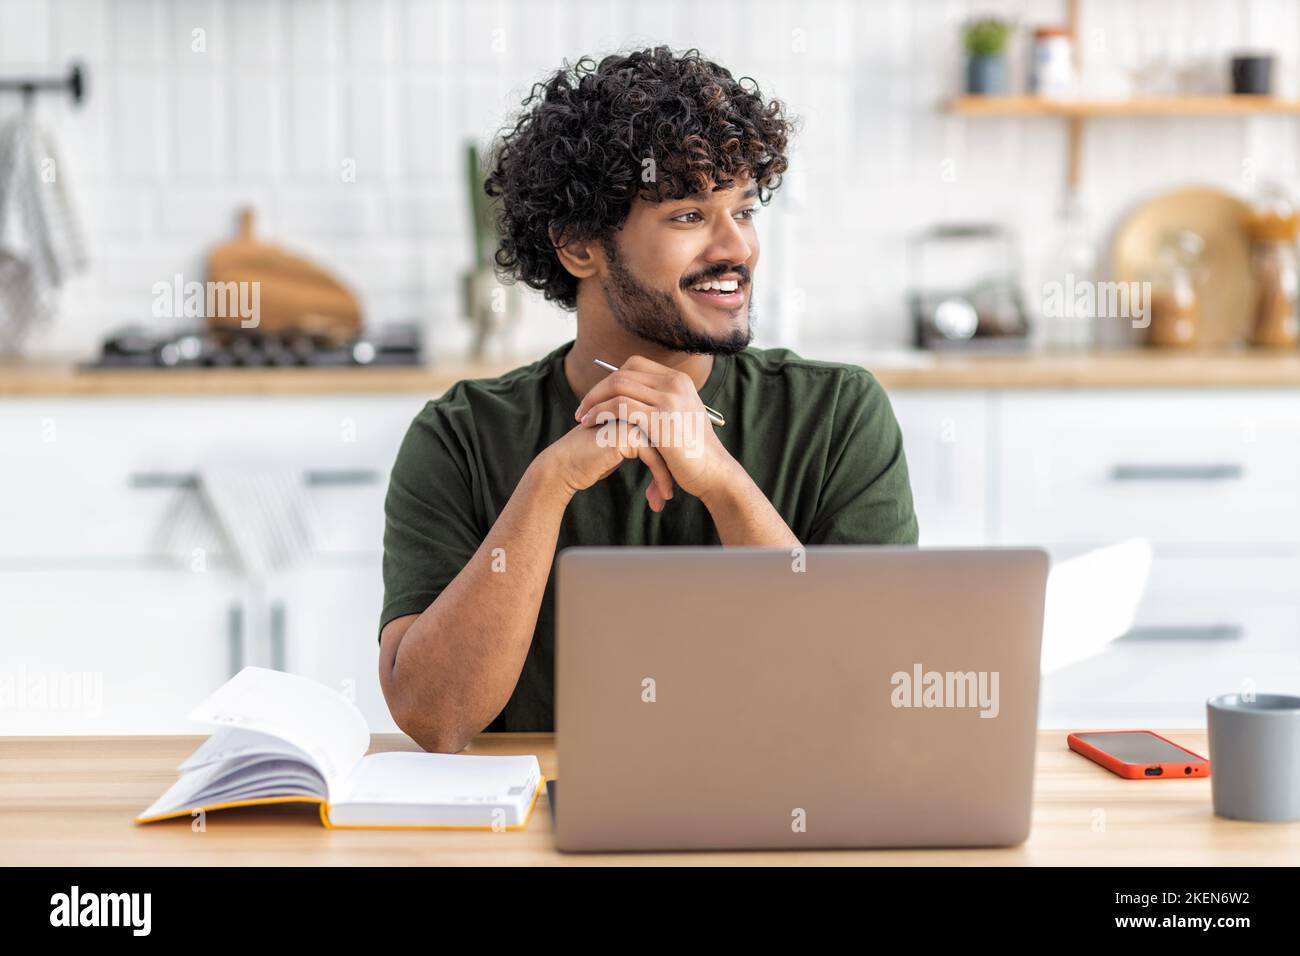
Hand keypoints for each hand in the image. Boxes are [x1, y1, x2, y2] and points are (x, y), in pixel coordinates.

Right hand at [539, 420, 675, 511]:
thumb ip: (640, 444)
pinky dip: (661, 478)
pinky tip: (662, 496)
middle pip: (669, 439)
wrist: (562, 467)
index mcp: (635, 410)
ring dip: (669, 476)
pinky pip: (655, 457)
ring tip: (667, 497)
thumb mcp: (620, 450)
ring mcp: (630, 420)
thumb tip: (666, 456)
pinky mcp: (626, 435)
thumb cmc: (589, 462)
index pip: (667, 433)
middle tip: (671, 493)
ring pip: (665, 448)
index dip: (673, 459)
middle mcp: (634, 410)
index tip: (675, 482)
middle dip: (674, 468)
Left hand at [573, 354, 736, 501]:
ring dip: (594, 401)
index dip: (611, 379)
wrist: (714, 473)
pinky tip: (591, 425)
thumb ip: (660, 404)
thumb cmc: (694, 453)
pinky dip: (600, 413)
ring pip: (618, 386)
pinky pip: (620, 406)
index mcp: (679, 380)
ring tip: (583, 418)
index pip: (634, 365)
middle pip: (623, 373)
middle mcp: (675, 384)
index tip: (598, 398)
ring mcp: (669, 399)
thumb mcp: (680, 418)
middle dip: (597, 390)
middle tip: (582, 409)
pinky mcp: (660, 419)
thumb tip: (633, 400)